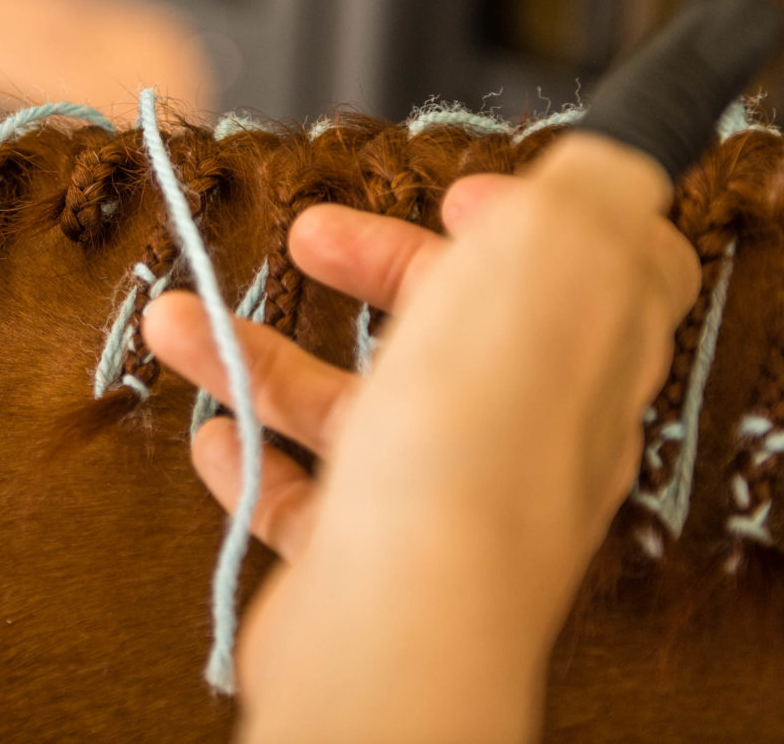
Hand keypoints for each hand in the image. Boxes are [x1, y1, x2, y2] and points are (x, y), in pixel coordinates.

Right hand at [146, 134, 699, 742]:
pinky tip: (213, 434)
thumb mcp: (552, 257)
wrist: (401, 617)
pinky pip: (308, 502)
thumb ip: (588, 194)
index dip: (536, 222)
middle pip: (458, 332)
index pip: (596, 276)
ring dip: (265, 355)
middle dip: (378, 269)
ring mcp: (443, 503)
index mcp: (581, 360)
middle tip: (307, 232)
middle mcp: (524, 437)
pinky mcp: (369, 563)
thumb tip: (607, 167)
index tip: (459, 196)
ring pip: (355, 411)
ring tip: (175, 322)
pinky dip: (257, 460)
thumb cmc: (472, 431)